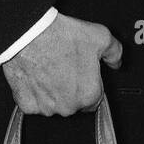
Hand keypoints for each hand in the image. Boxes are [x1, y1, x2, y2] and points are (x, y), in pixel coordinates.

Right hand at [2, 13, 121, 115]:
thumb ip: (114, 52)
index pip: (95, 99)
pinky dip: (35, 92)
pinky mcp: (26, 104)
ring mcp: (46, 108)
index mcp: (89, 94)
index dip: (90, 83)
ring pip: (54, 104)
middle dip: (71, 88)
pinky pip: (33, 102)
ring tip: (51, 68)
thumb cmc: (62, 37)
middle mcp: (68, 107)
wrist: (29, 35)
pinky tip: (37, 74)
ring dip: (53, 92)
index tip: (83, 73)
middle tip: (66, 66)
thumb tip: (116, 62)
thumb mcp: (100, 36)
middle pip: (74, 103)